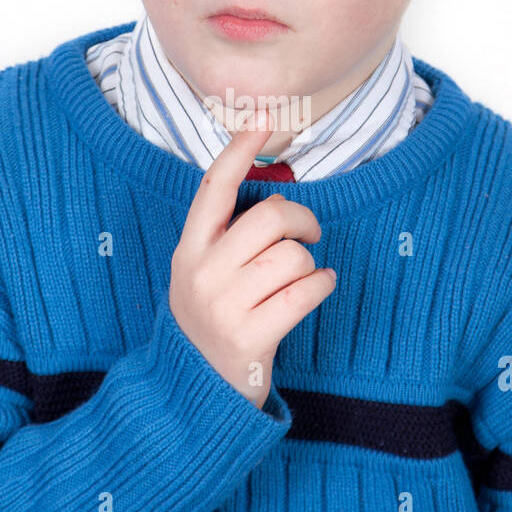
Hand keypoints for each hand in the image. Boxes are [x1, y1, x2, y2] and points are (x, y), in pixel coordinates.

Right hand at [168, 110, 336, 406]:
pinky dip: (323, 285)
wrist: (194, 392)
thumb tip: (278, 197)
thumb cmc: (214, 322)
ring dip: (310, 264)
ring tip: (302, 279)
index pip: (213, 188)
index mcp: (189, 250)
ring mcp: (224, 305)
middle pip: (270, 217)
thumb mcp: (204, 274)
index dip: (240, 150)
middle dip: (303, 220)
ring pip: (293, 256)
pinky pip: (307, 290)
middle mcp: (201, 272)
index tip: (263, 118)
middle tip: (311, 234)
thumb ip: (229, 237)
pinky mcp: (251, 336)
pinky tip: (316, 291)